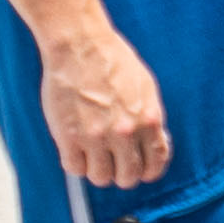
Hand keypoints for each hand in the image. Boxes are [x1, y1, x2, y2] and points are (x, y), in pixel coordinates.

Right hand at [41, 18, 170, 187]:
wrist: (80, 45)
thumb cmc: (112, 61)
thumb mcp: (145, 87)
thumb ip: (150, 119)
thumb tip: (153, 145)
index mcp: (149, 120)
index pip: (155, 164)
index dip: (147, 171)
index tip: (140, 169)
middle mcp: (125, 132)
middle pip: (127, 177)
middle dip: (121, 173)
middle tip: (112, 162)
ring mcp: (96, 136)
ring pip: (100, 177)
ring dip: (96, 169)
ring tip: (92, 153)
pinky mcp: (69, 136)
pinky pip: (74, 168)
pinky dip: (75, 163)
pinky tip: (75, 148)